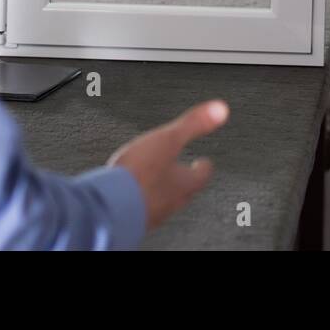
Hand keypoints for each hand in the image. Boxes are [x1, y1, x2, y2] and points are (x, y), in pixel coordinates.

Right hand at [108, 99, 228, 230]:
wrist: (108, 207)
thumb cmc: (140, 174)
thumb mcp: (169, 139)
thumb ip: (194, 124)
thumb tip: (220, 109)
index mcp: (184, 184)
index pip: (201, 176)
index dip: (204, 168)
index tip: (204, 163)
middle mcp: (170, 202)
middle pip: (183, 191)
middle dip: (183, 181)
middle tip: (182, 173)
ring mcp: (150, 213)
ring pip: (161, 202)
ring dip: (160, 191)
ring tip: (155, 183)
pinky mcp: (130, 220)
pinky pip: (138, 209)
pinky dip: (138, 201)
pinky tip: (128, 196)